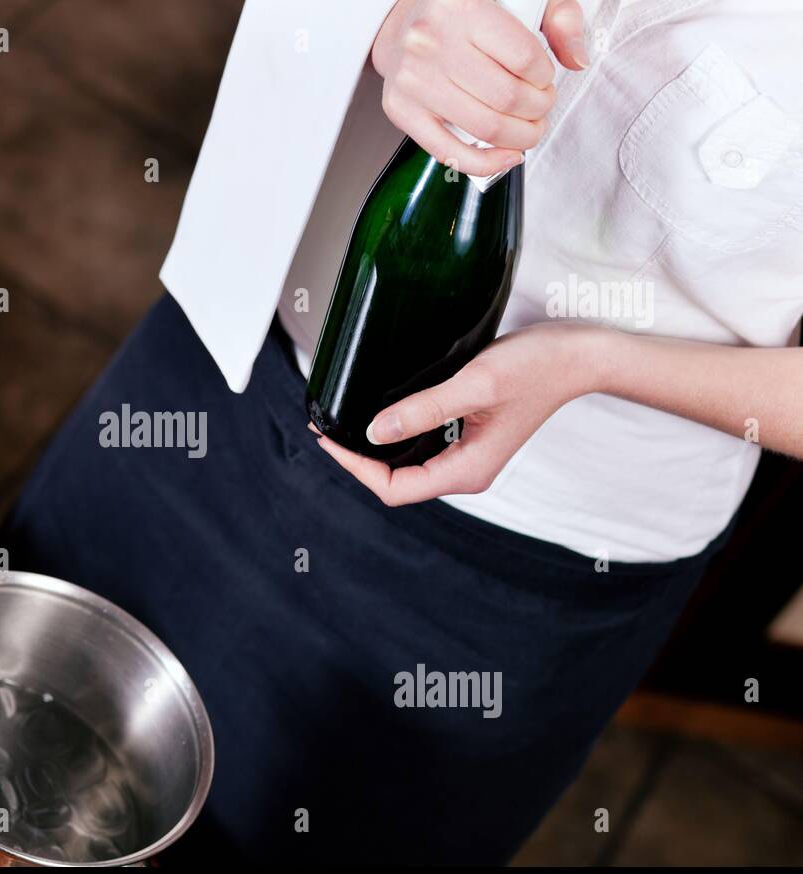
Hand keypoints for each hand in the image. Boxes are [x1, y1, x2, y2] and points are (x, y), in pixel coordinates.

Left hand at [313, 323, 607, 505]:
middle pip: (395, 483)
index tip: (328, 439)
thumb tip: (373, 431)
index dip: (355, 468)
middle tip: (324, 428)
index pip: (394, 488)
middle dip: (356, 459)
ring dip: (371, 449)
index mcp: (467, 471)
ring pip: (405, 468)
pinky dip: (393, 436)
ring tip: (341, 423)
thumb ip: (424, 409)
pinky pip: (420, 449)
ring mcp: (467, 458)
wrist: (579, 356)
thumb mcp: (474, 384)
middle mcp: (465, 472)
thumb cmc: (537, 367)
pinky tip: (377, 417)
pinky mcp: (468, 439)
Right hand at [372, 0, 589, 175]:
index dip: (545, 77)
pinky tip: (505, 156)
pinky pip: (449, 151)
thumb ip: (558, 19)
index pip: (524, 58)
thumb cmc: (460, 13)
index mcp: (463, 7)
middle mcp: (432, 42)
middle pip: (507, 98)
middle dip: (537, 110)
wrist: (401, 24)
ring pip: (484, 127)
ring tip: (527, 129)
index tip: (544, 79)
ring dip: (519, 137)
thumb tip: (577, 60)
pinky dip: (485, 163)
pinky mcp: (401, 109)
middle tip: (541, 107)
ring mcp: (414, 80)